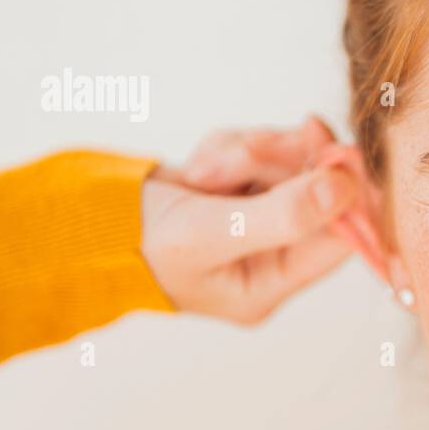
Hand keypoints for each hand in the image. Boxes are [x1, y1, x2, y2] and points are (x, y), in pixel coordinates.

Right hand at [140, 116, 360, 323]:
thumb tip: (346, 188)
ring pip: (289, 160)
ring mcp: (256, 216)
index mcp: (270, 283)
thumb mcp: (211, 232)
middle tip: (245, 154)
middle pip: (318, 190)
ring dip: (249, 152)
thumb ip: (282, 214)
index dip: (349, 192)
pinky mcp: (240, 184)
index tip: (339, 151)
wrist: (79, 220)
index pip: (341, 239)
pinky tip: (197, 167)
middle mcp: (271, 253)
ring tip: (202, 171)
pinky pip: (262, 149)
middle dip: (281, 163)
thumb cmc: (138, 241)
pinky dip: (232, 146)